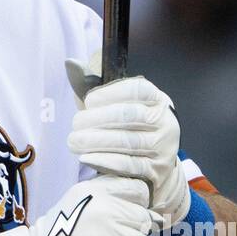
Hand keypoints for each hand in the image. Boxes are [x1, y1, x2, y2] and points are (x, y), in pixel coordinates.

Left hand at [65, 60, 189, 228]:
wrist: (156, 166)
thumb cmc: (130, 130)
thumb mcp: (120, 107)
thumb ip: (96, 90)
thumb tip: (71, 65)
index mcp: (156, 99)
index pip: (137, 89)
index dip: (110, 93)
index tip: (88, 102)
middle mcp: (165, 121)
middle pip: (130, 116)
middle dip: (97, 119)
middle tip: (75, 125)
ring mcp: (164, 147)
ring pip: (129, 141)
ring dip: (97, 141)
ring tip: (74, 142)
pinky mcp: (157, 170)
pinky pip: (130, 165)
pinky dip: (106, 161)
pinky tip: (87, 158)